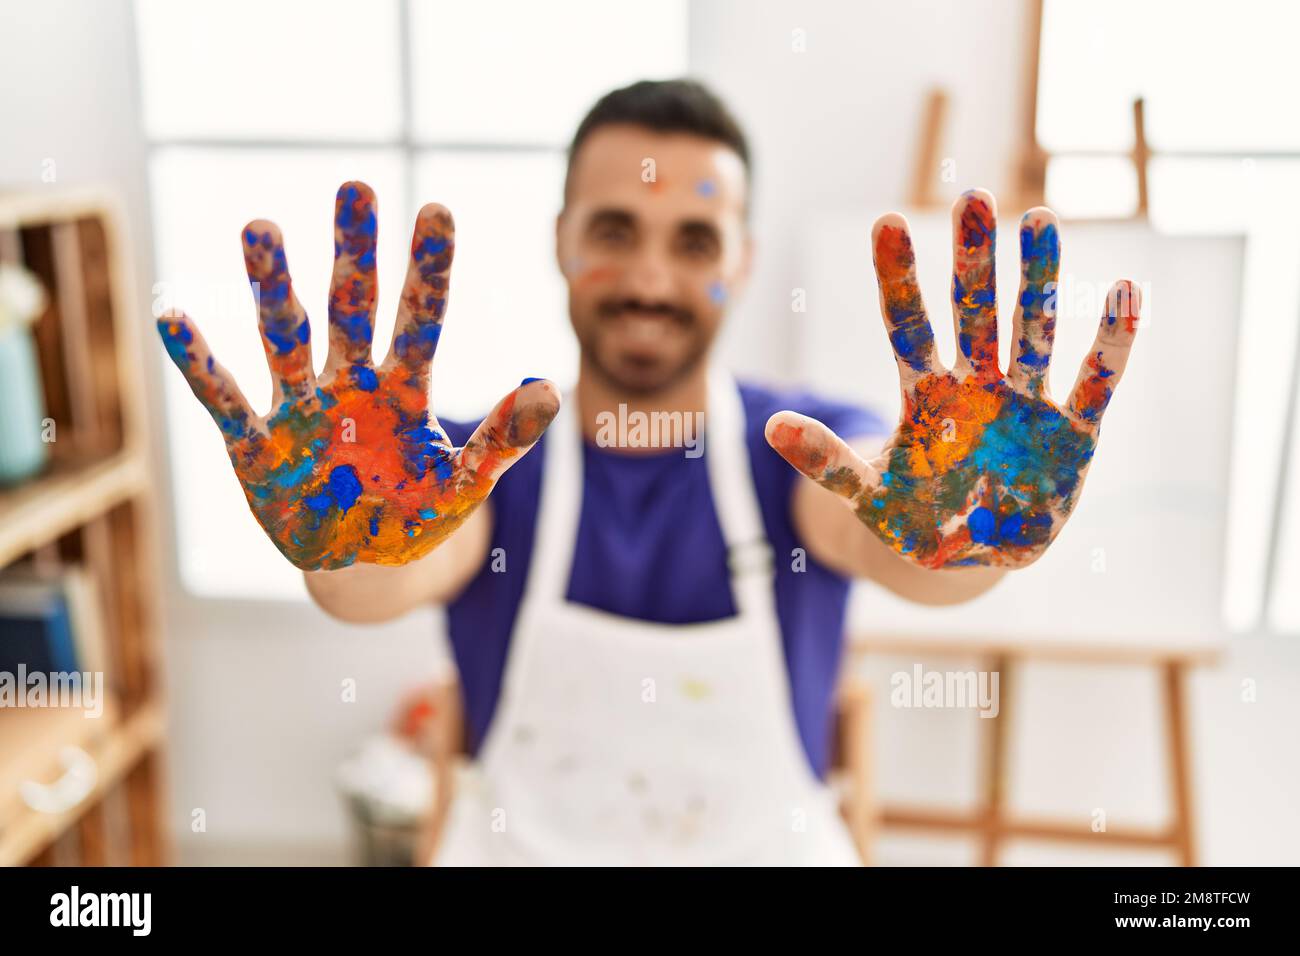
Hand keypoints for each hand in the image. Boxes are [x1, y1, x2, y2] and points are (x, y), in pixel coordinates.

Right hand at [158, 181, 558, 570]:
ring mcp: (300, 410)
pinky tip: (174, 317)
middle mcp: (350, 385)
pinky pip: (224, 399)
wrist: (359, 565)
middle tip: (354, 188)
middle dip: (353, 254)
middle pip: (351, 309)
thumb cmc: (412, 514)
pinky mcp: (256, 447)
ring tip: (261, 229)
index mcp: (403, 391)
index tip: (436, 210)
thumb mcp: (463, 485)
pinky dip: (199, 364)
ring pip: (285, 338)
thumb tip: (550, 390)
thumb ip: (500, 442)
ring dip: (273, 288)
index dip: (428, 270)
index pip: (421, 320)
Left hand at [766, 189, 1139, 569]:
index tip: (886, 223)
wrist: (973, 559)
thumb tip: (770, 425)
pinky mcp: (1072, 435)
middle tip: (975, 197)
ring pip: (1034, 330)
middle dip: (975, 259)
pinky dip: (1112, 344)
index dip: (899, 278)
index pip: (908, 326)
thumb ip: (827, 461)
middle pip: (975, 313)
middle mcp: (976, 387)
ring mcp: (1026, 405)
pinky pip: (1096, 382)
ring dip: (1039, 279)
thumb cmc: (917, 519)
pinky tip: (1127, 291)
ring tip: (1042, 220)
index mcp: (925, 396)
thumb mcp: (868, 495)